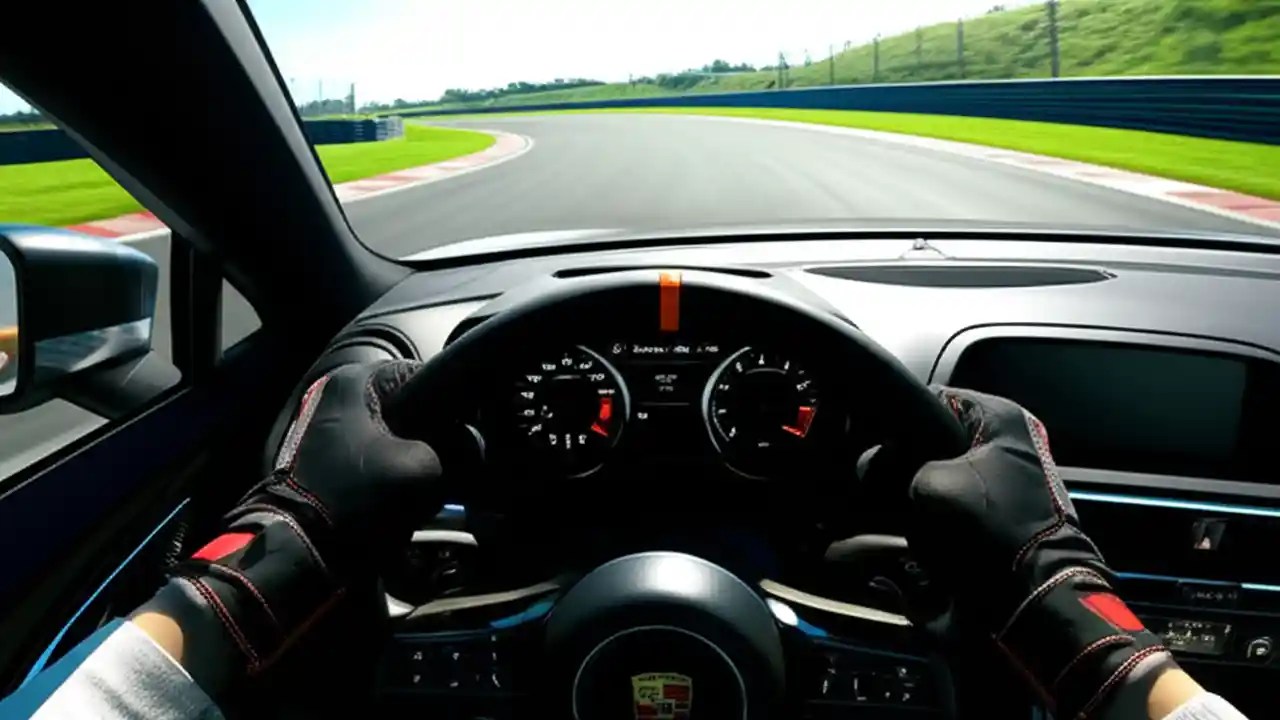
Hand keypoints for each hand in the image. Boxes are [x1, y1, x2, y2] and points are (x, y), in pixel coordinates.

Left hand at [160, 361, 442, 675]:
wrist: (298, 557)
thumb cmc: (355, 502)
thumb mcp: (424, 469)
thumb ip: (461, 448)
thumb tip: (472, 447)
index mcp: (355, 382)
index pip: (429, 378)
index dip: (454, 412)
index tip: (462, 444)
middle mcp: (338, 397)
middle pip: (413, 412)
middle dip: (433, 443)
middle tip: (442, 472)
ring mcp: (328, 431)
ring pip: (399, 440)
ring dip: (414, 466)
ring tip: (417, 494)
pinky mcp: (328, 464)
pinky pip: (379, 462)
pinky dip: (393, 481)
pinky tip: (397, 505)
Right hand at [907, 387, 1173, 718]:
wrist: (1033, 600)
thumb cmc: (990, 532)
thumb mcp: (930, 485)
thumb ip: (890, 463)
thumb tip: (870, 465)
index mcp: (1001, 417)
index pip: (931, 399)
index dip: (897, 424)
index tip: (876, 450)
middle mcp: (1009, 439)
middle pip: (933, 437)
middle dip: (907, 461)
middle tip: (886, 484)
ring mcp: (1008, 478)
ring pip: (939, 471)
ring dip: (919, 493)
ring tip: (908, 514)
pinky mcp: (1002, 513)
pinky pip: (954, 502)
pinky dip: (936, 516)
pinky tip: (923, 534)